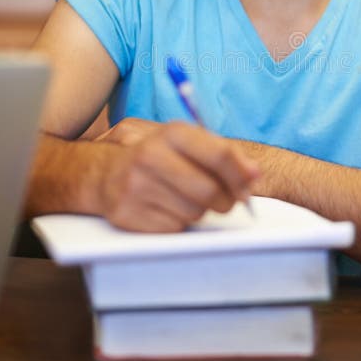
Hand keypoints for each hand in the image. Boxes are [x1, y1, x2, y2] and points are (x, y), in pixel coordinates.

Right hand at [92, 118, 259, 232]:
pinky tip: (166, 209)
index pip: (220, 156)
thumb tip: (255, 174)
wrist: (105, 173)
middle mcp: (151, 155)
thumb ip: (226, 154)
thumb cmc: (160, 157)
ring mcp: (136, 185)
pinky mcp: (127, 212)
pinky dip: (177, 223)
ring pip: (194, 212)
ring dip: (199, 211)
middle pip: (210, 191)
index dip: (241, 176)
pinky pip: (173, 228)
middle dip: (225, 201)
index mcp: (172, 133)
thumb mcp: (190, 143)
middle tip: (223, 201)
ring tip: (186, 199)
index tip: (249, 187)